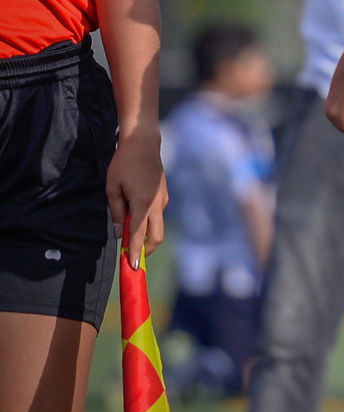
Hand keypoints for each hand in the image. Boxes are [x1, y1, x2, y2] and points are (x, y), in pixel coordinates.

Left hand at [108, 128, 166, 264]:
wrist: (143, 144)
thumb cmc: (123, 164)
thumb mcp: (112, 188)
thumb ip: (116, 212)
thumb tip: (119, 233)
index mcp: (143, 204)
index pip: (138, 235)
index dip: (135, 252)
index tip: (133, 268)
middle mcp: (157, 205)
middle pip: (156, 236)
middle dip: (146, 250)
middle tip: (133, 256)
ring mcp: (163, 200)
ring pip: (157, 226)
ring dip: (145, 234)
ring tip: (129, 231)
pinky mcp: (164, 196)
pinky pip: (157, 215)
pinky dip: (147, 222)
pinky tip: (136, 213)